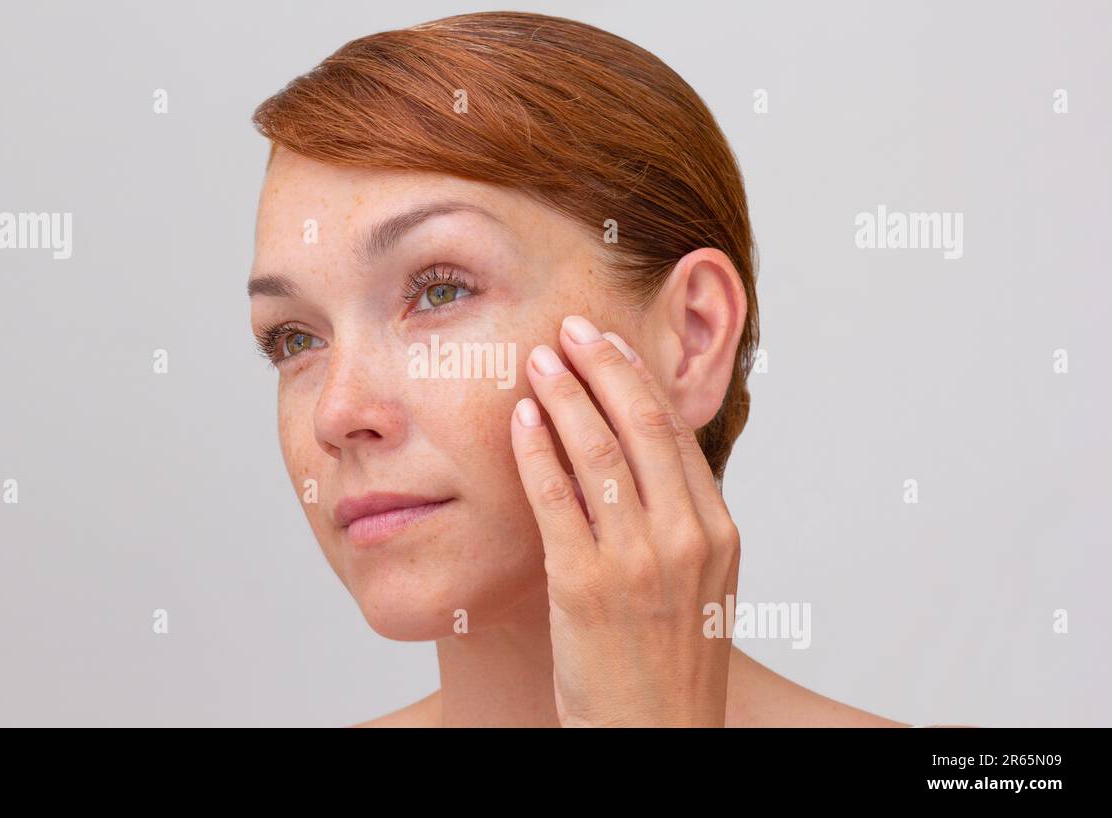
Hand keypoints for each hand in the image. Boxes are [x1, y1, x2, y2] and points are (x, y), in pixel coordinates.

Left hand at [509, 315, 741, 726]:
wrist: (657, 734)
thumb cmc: (669, 664)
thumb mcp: (698, 586)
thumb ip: (680, 522)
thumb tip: (641, 460)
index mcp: (718, 532)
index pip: (674, 433)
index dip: (637, 378)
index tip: (608, 344)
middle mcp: (686, 537)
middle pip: (642, 424)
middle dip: (603, 365)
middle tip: (572, 326)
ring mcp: (638, 561)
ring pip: (598, 451)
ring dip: (564, 395)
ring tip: (538, 359)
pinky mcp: (587, 586)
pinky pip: (557, 500)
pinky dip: (537, 452)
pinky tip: (520, 421)